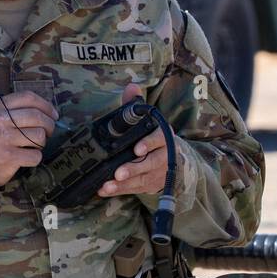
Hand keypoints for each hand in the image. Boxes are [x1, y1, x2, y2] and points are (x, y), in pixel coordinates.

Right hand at [0, 90, 57, 186]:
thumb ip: (13, 110)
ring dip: (41, 143)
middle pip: (36, 116)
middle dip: (49, 125)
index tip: (53, 115)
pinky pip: (35, 155)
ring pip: (39, 136)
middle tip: (48, 133)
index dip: (46, 105)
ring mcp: (2, 139)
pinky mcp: (7, 157)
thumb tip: (47, 112)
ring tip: (32, 146)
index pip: (27, 97)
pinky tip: (25, 158)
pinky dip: (34, 158)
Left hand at [97, 83, 171, 197]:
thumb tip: (131, 86)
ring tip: (108, 185)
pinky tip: (105, 190)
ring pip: (142, 179)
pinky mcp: (150, 185)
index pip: (159, 139)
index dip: (149, 144)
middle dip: (134, 168)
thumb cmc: (153, 137)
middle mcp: (164, 156)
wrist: (171, 159)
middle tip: (119, 172)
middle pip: (150, 163)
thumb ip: (136, 104)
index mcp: (163, 137)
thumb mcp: (147, 120)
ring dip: (124, 184)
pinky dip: (120, 190)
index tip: (137, 149)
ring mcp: (158, 173)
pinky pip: (135, 189)